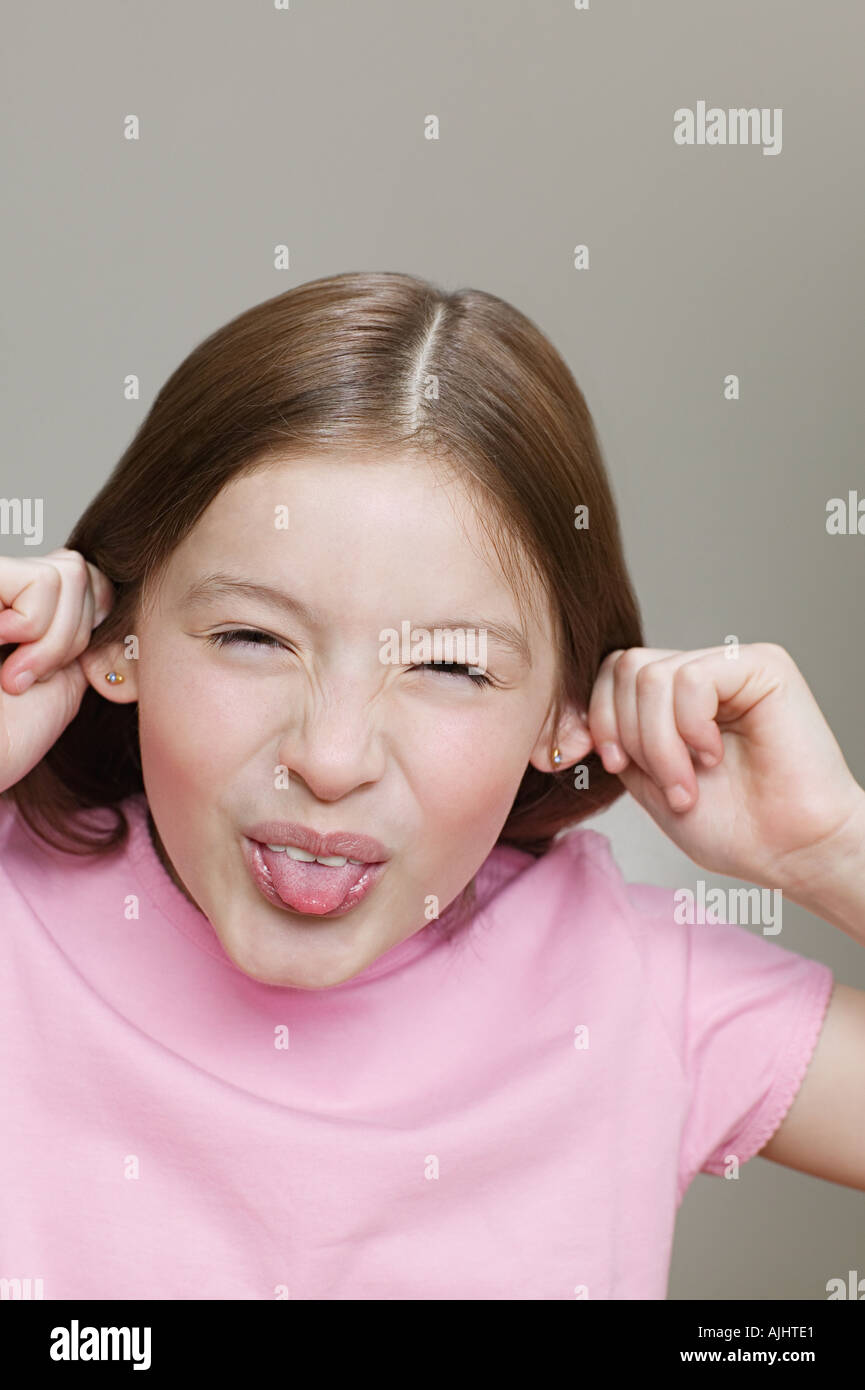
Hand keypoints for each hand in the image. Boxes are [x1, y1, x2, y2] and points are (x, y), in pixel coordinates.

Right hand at [0, 548, 115, 793]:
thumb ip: (82, 634)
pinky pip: (42, 582)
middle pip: (78, 568)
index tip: (59, 669)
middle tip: (30, 677)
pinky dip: (35, 631)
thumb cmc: (7, 738)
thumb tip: (112, 594)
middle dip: (72, 635)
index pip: (80, 573)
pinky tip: (0, 659)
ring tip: (13, 676)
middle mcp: (4, 592)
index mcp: (19, 608)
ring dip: (53, 641)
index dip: (89, 621)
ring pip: (69, 573)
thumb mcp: (63, 679)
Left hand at [585, 642, 864, 894]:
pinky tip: (714, 756)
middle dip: (627, 736)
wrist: (791, 852)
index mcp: (671, 698)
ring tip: (689, 783)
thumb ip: (616, 742)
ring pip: (650, 677)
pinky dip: (689, 728)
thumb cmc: (734, 827)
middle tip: (665, 785)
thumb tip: (569, 721)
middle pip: (623, 669)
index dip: (593, 717)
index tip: (607, 765)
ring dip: (659, 745)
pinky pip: (690, 679)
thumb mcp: (648, 783)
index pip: (610, 674)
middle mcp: (699, 673)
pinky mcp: (761, 665)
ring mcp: (729, 665)